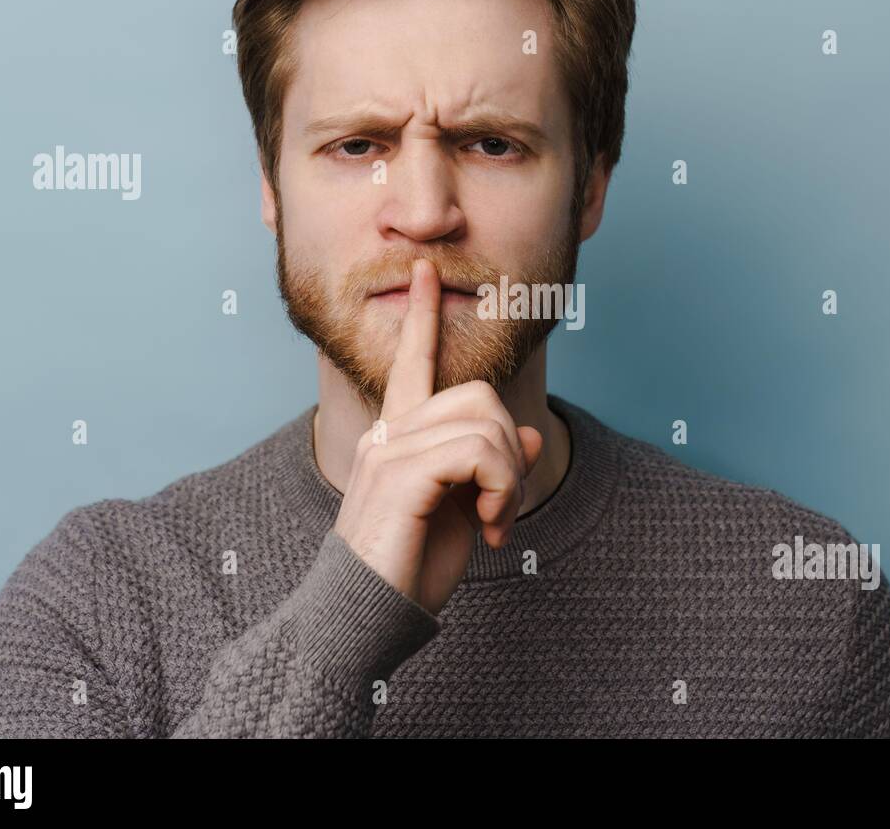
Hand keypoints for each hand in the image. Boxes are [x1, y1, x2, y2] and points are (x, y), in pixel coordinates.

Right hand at [331, 258, 543, 614]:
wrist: (364, 618)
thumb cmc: (408, 568)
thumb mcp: (463, 511)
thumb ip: (489, 467)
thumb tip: (525, 430)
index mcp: (396, 436)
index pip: (412, 363)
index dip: (424, 317)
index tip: (426, 272)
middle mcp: (388, 432)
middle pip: (478, 395)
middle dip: (509, 453)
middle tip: (500, 509)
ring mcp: (390, 449)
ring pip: (485, 422)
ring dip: (508, 479)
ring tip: (493, 522)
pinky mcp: (400, 474)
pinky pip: (480, 452)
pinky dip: (501, 491)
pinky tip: (488, 528)